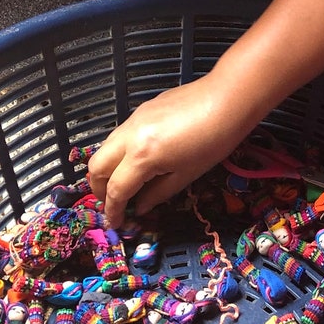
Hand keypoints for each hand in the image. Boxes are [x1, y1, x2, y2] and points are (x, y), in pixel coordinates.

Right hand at [88, 74, 251, 226]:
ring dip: (107, 169)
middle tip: (115, 203)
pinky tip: (138, 160)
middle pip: (96, 166)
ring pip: (105, 147)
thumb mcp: (186, 175)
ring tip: (126, 183)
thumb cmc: (214, 141)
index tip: (115, 224)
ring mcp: (133, 119)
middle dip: (100, 189)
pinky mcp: (141, 110)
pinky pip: (120, 135)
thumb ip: (157, 194)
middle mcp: (129, 136)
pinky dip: (119, 152)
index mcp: (141, 156)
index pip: (116, 189)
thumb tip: (139, 207)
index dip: (113, 211)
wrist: (227, 98)